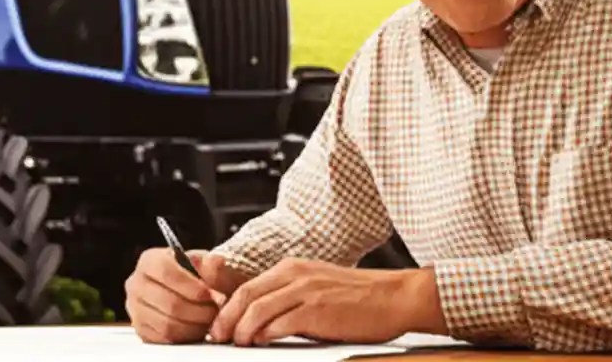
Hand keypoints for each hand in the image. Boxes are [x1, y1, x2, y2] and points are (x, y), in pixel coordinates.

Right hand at [125, 247, 250, 343]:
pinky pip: (165, 340)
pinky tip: (198, 328)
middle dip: (199, 310)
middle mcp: (136, 284)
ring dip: (195, 326)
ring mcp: (136, 309)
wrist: (188, 291)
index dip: (192, 286)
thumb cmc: (197, 275)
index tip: (211, 294)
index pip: (166, 272)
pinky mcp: (141, 331)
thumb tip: (215, 262)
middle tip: (216, 311)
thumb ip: (214, 264)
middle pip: (169, 303)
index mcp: (149, 261)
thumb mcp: (208, 264)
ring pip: (168, 325)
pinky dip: (186, 337)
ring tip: (210, 320)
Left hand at [209, 258, 445, 346]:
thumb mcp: (317, 288)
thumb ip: (289, 297)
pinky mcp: (317, 310)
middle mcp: (295, 274)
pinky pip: (280, 322)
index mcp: (292, 268)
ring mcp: (306, 291)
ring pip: (258, 309)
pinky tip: (260, 343)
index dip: (228, 307)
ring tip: (237, 344)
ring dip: (242, 330)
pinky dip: (265, 334)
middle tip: (218, 337)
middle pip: (246, 295)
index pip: (248, 286)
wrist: (394, 297)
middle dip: (226, 319)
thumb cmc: (359, 298)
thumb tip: (261, 321)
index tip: (219, 326)